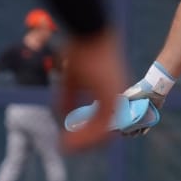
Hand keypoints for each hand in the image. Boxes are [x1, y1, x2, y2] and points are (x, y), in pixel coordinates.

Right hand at [57, 30, 127, 152]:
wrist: (90, 33)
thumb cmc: (80, 52)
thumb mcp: (71, 80)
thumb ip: (68, 99)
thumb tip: (63, 116)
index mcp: (109, 94)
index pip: (102, 124)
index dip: (86, 136)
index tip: (70, 142)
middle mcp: (116, 98)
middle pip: (105, 133)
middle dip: (85, 143)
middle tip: (68, 148)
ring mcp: (116, 98)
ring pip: (104, 132)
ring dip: (84, 141)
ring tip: (67, 146)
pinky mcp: (112, 96)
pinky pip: (102, 124)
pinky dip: (86, 134)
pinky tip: (73, 137)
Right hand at [121, 63, 175, 135]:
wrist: (153, 89)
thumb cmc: (139, 91)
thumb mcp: (126, 97)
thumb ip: (116, 102)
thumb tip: (106, 109)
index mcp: (128, 107)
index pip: (122, 118)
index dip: (119, 125)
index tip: (117, 130)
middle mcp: (135, 110)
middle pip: (130, 124)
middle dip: (127, 130)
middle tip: (125, 134)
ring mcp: (143, 113)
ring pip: (138, 126)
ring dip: (136, 132)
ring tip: (134, 134)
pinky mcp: (151, 114)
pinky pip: (148, 124)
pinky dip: (145, 129)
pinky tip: (142, 132)